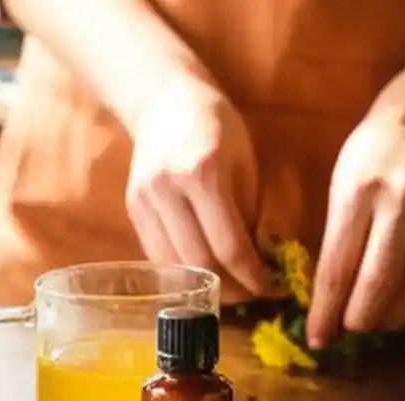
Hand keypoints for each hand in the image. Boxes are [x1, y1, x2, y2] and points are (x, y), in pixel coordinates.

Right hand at [125, 79, 273, 303]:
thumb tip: (257, 265)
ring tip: (231, 291)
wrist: (164, 100)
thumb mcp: (246, 163)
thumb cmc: (218, 127)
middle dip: (232, 290)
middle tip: (253, 296)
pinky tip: (203, 274)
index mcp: (205, 174)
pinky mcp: (133, 209)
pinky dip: (183, 273)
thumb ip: (249, 215)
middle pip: (201, 264)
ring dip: (206, 289)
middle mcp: (170, 189)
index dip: (253, 278)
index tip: (272, 290)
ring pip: (176, 267)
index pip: (230, 247)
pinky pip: (158, 256)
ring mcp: (146, 200)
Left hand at [307, 109, 404, 348]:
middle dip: (362, 318)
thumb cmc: (366, 162)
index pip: (339, 267)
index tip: (318, 339)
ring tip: (378, 320)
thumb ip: (337, 243)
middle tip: (351, 329)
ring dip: (394, 316)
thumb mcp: (338, 190)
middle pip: (381, 281)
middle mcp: (402, 202)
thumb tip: (330, 304)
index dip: (327, 311)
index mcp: (358, 193)